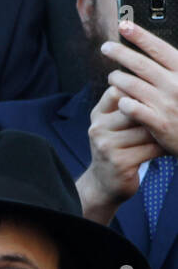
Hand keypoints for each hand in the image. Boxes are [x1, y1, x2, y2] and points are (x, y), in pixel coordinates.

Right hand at [77, 85, 163, 223]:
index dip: (138, 92)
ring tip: (174, 131)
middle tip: (174, 113)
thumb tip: (154, 85)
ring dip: (163, 132)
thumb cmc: (116, 149)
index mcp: (98, 114)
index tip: (157, 97)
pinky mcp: (119, 162)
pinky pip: (151, 149)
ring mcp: (106, 145)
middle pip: (134, 110)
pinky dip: (164, 148)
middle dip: (156, 113)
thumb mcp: (112, 125)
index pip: (117, 92)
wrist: (104, 183)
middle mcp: (98, 128)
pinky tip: (170, 148)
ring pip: (146, 130)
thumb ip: (125, 107)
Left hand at [102, 19, 177, 152]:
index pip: (159, 48)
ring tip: (112, 76)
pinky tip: (119, 100)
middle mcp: (176, 85)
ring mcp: (166, 104)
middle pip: (140, 64)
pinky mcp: (158, 123)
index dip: (140, 36)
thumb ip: (172, 67)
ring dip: (117, 78)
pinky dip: (122, 101)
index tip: (124, 25)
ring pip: (131, 85)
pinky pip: (131, 107)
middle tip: (106, 47)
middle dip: (119, 52)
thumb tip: (152, 46)